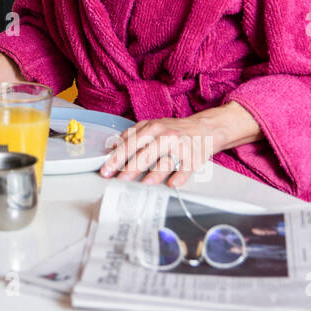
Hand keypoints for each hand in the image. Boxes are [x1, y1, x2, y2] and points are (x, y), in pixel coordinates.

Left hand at [98, 115, 214, 188]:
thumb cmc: (174, 130)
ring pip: (166, 161)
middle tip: (119, 179)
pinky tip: (172, 184)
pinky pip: (186, 169)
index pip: (131, 144)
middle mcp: (166, 136)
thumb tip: (114, 146)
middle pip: (146, 153)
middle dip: (131, 168)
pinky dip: (179, 177)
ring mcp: (181, 147)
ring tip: (143, 183)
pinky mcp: (194, 158)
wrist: (204, 129)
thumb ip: (132, 135)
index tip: (106, 169)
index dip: (117, 157)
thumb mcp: (152, 126)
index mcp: (153, 128)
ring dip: (155, 173)